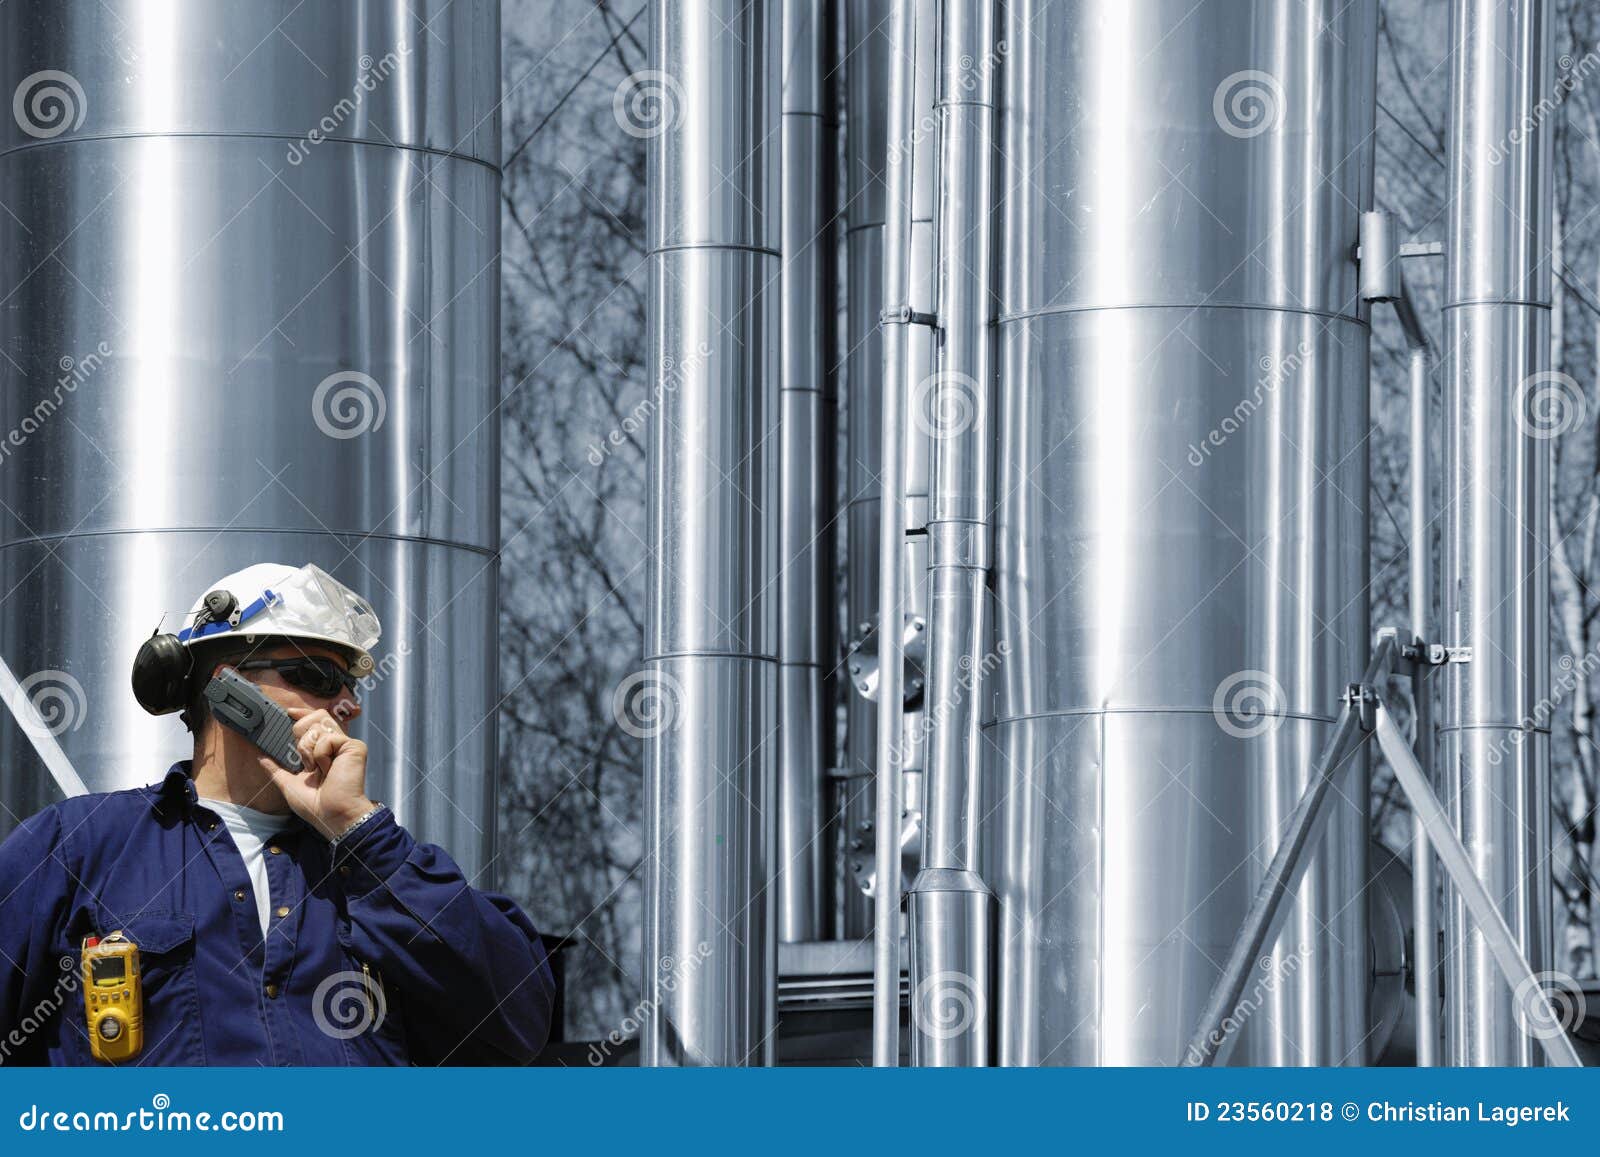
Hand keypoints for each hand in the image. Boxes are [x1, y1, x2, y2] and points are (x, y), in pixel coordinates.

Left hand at [258, 707, 376, 840]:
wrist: (331, 814)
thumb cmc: (315, 805)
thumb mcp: (289, 784)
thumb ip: (276, 769)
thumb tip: (261, 758)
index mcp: (321, 752)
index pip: (313, 723)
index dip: (302, 714)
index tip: (288, 713)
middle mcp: (335, 746)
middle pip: (316, 717)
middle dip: (301, 735)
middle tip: (304, 758)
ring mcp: (345, 745)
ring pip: (319, 726)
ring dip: (308, 749)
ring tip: (316, 769)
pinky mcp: (354, 747)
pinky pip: (328, 738)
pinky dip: (320, 755)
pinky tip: (327, 769)